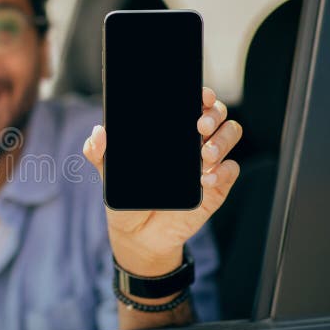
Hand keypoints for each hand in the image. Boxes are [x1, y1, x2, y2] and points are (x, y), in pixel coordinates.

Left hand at [82, 87, 241, 276]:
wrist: (138, 235)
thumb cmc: (127, 197)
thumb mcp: (109, 174)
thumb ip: (99, 153)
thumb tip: (98, 133)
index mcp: (170, 132)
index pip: (191, 103)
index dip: (201, 94)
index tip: (199, 95)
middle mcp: (193, 141)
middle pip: (218, 113)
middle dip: (214, 114)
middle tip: (199, 126)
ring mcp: (207, 162)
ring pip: (231, 135)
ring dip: (222, 140)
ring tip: (203, 156)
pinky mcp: (216, 186)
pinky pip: (231, 170)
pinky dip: (222, 171)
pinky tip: (204, 179)